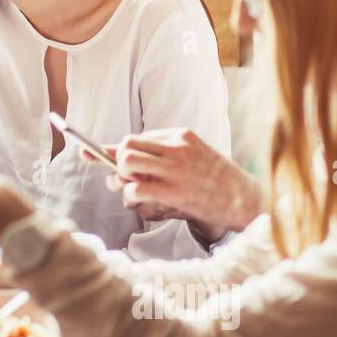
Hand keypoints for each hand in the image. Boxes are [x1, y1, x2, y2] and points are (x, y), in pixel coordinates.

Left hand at [102, 128, 262, 237]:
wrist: (245, 200)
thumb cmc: (217, 180)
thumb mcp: (195, 156)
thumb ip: (164, 155)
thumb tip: (126, 158)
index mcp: (181, 136)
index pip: (137, 138)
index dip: (115, 149)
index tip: (91, 152)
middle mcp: (176, 148)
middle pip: (126, 145)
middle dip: (118, 162)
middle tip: (128, 178)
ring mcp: (174, 169)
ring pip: (126, 162)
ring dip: (123, 178)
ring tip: (136, 188)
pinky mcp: (174, 191)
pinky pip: (134, 189)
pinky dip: (132, 196)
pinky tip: (144, 200)